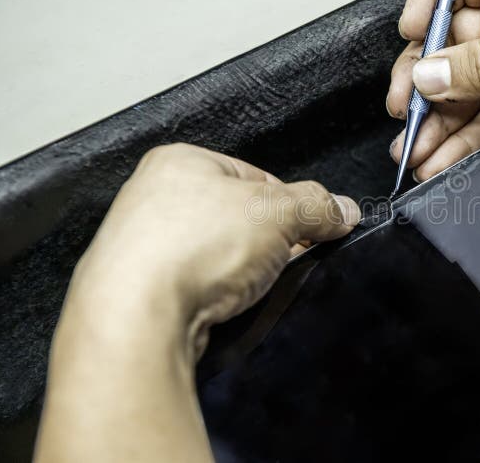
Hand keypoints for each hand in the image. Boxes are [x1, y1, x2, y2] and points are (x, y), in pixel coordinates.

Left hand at [36, 143, 359, 461]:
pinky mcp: (144, 289)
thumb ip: (316, 206)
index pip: (256, 176)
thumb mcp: (277, 213)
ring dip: (243, 270)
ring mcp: (145, 245)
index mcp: (181, 162)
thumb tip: (343, 208)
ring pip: (218, 254)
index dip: (291, 204)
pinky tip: (226, 303)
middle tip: (286, 258)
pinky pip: (198, 286)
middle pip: (238, 216)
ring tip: (252, 284)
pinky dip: (218, 295)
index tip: (313, 227)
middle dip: (268, 241)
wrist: (137, 317)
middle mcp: (155, 198)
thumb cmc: (190, 250)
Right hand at [386, 0, 479, 181]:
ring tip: (415, 148)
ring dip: (436, 122)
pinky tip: (440, 159)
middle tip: (407, 109)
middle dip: (424, 82)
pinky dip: (460, 143)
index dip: (428, 7)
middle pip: (451, 45)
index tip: (410, 38)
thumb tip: (429, 74)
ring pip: (464, 90)